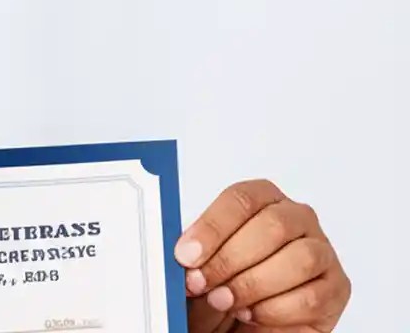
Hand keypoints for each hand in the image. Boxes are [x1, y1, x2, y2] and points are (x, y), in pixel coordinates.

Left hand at [176, 179, 349, 331]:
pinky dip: (275, 309)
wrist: (245, 320)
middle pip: (272, 226)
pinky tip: (251, 314)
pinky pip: (312, 297)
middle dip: (230, 259)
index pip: (241, 199)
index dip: (212, 228)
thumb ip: (194, 252)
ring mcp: (321, 250)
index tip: (186, 255)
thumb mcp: (200, 262)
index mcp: (262, 198)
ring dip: (253, 284)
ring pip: (298, 259)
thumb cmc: (222, 281)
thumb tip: (182, 254)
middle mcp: (296, 217)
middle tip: (201, 283)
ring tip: (224, 301)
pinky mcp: (336, 287)